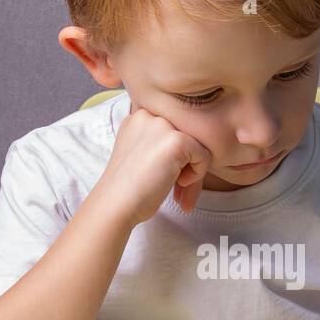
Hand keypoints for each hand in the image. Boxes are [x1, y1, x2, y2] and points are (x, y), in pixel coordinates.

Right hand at [97, 105, 212, 221]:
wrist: (115, 204)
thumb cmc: (129, 189)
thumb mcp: (143, 156)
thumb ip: (162, 145)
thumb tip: (197, 148)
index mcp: (139, 117)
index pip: (174, 132)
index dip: (177, 159)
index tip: (170, 181)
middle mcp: (150, 115)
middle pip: (186, 138)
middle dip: (187, 167)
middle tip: (179, 192)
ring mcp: (163, 126)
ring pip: (197, 146)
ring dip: (193, 174)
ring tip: (180, 195)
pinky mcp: (176, 141)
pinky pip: (204, 156)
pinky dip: (197, 175)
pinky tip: (177, 185)